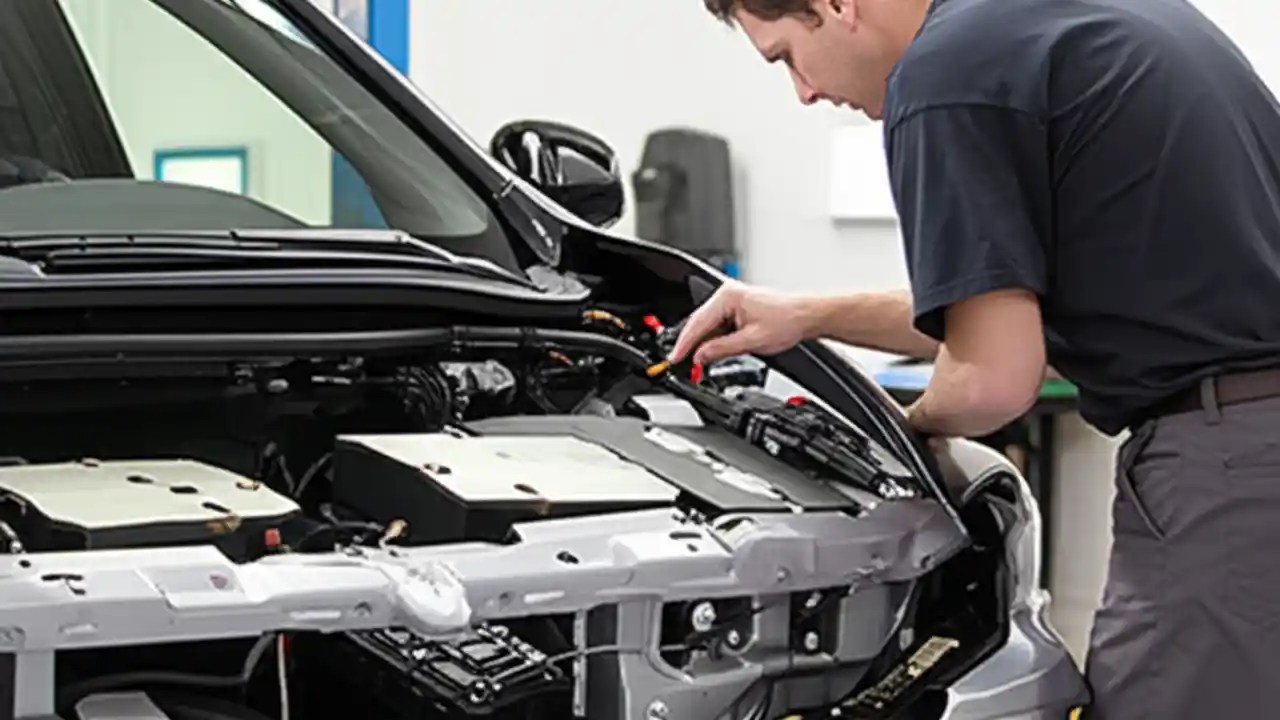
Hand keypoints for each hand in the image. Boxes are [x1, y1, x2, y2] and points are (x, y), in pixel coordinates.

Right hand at [668, 281, 815, 365]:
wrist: (806, 317)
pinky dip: (714, 341)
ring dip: (704, 344)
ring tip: (697, 364)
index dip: (684, 344)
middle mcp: (727, 295)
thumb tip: (700, 357)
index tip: (675, 358)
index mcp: (728, 296)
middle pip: (699, 323)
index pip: (698, 323)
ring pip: (708, 326)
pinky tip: (712, 354)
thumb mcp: (751, 341)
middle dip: (691, 345)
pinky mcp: (737, 310)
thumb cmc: (787, 321)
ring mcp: (731, 301)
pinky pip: (718, 326)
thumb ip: (721, 349)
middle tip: (681, 364)